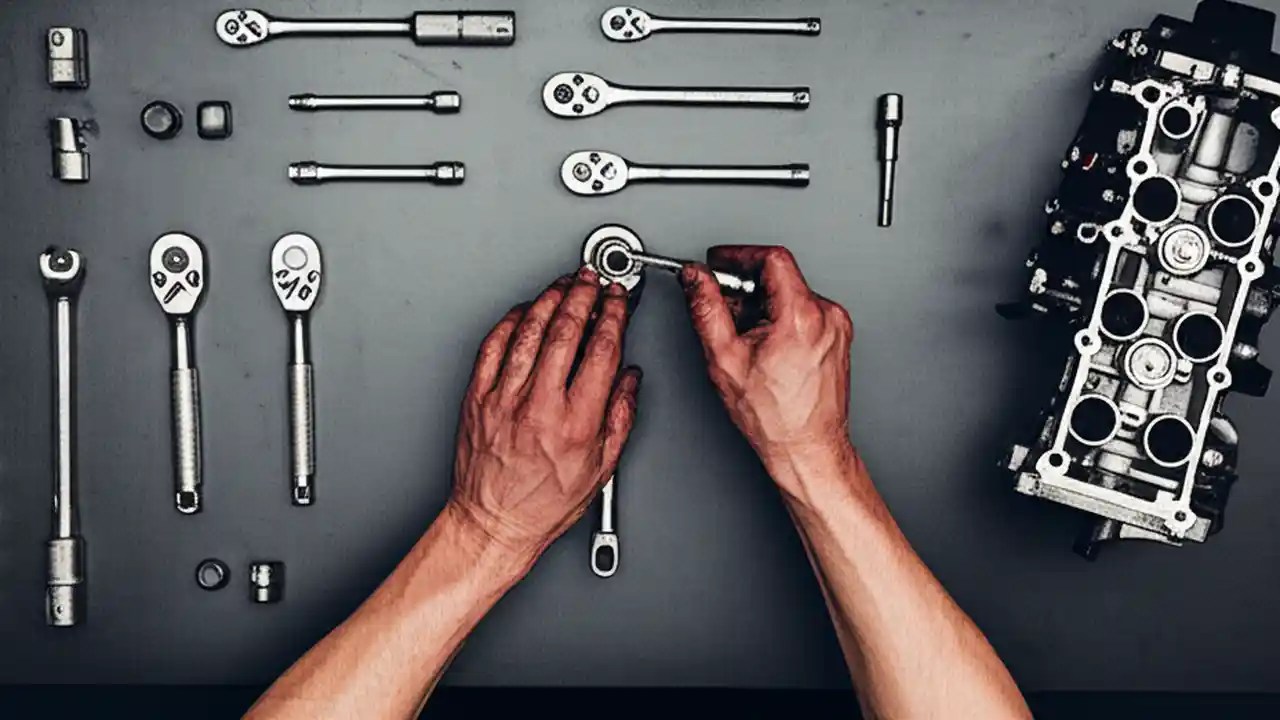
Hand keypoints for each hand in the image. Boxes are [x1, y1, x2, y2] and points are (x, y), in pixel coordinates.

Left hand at [448, 268, 640, 567]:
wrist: (492, 523)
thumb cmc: (542, 504)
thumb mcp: (601, 467)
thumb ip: (620, 416)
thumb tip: (630, 380)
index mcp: (576, 422)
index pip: (601, 349)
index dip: (614, 314)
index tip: (619, 300)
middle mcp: (539, 405)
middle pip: (566, 329)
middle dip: (584, 294)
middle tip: (593, 280)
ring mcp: (504, 397)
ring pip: (528, 329)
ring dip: (550, 299)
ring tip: (564, 285)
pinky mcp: (477, 397)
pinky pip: (493, 345)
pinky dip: (511, 320)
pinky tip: (525, 311)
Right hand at [680, 247, 855, 508]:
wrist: (807, 448)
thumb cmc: (774, 417)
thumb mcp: (725, 359)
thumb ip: (706, 309)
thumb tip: (696, 279)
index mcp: (802, 316)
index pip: (771, 257)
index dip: (738, 255)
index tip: (719, 262)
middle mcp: (827, 316)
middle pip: (779, 276)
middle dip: (745, 288)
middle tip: (724, 309)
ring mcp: (836, 327)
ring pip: (790, 294)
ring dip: (762, 306)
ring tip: (746, 339)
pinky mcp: (837, 337)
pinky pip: (804, 312)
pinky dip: (779, 319)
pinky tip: (765, 347)